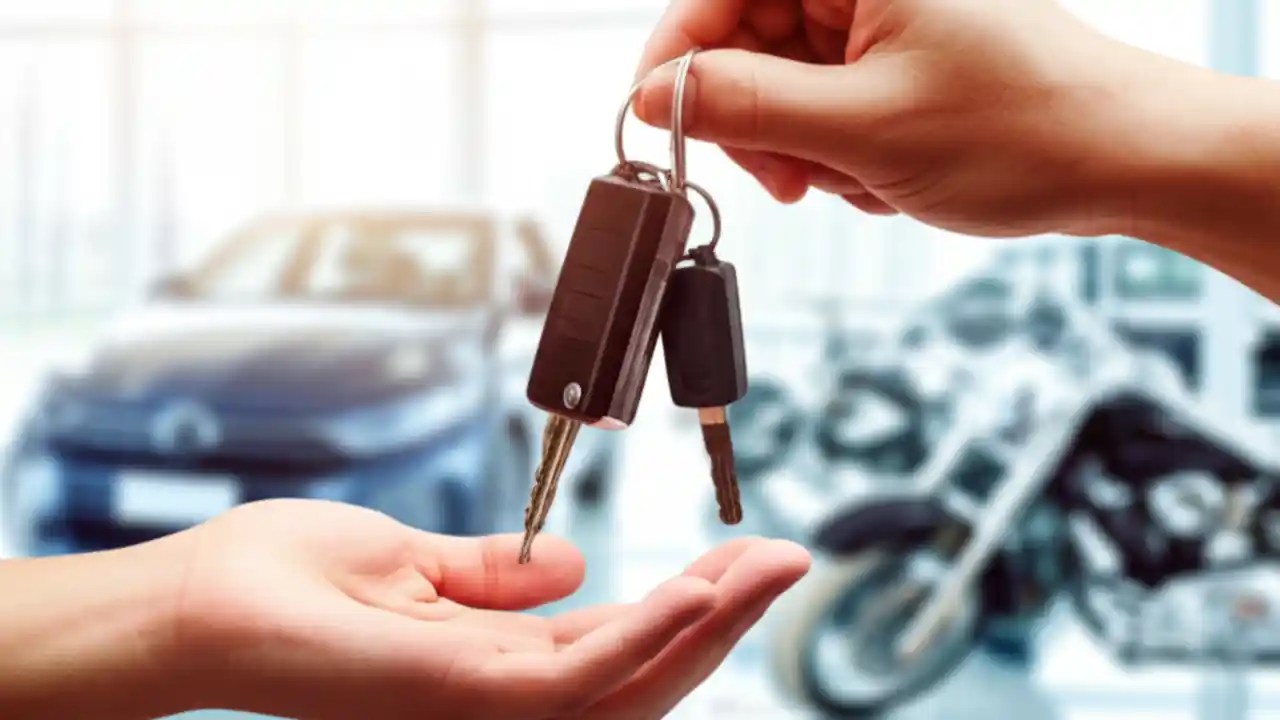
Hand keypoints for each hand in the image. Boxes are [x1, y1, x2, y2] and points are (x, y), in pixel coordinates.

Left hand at [166, 500, 809, 718]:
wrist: (197, 604)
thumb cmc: (283, 583)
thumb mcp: (414, 560)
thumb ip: (495, 573)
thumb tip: (573, 561)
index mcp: (498, 658)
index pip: (620, 640)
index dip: (691, 603)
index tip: (745, 553)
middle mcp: (505, 693)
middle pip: (644, 670)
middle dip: (724, 617)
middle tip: (787, 558)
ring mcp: (488, 705)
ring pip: (631, 683)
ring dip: (708, 626)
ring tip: (765, 570)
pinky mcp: (464, 697)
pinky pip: (578, 678)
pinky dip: (648, 640)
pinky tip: (699, 593)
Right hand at [634, 0, 1184, 237]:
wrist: (1122, 161)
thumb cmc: (1023, 128)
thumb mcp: (862, 127)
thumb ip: (746, 105)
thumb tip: (656, 94)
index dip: (678, 53)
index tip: (659, 118)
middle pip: (744, 39)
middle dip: (753, 118)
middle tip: (784, 177)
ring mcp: (880, 22)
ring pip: (780, 82)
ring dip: (801, 146)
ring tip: (858, 177)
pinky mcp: (894, 62)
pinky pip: (822, 105)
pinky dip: (836, 151)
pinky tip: (882, 176)